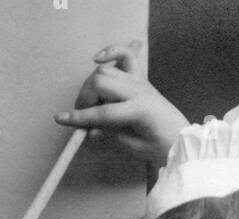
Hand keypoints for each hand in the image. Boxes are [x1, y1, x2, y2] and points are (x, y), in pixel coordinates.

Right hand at [55, 40, 189, 164]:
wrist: (177, 136)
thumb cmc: (157, 145)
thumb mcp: (132, 147)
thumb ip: (110, 135)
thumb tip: (89, 129)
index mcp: (139, 111)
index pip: (103, 113)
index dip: (80, 118)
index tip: (61, 119)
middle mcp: (138, 90)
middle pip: (101, 81)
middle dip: (85, 97)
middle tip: (84, 114)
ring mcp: (138, 80)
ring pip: (105, 70)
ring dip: (92, 85)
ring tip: (93, 103)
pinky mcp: (139, 76)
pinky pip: (123, 55)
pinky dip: (109, 51)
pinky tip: (96, 58)